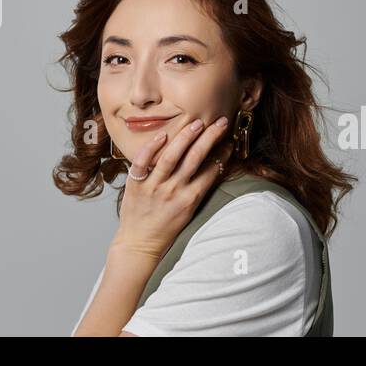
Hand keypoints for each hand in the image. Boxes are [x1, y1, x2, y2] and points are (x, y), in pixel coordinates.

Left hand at [111, 115, 232, 261]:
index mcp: (190, 199)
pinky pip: (142, 162)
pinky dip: (151, 148)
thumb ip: (198, 188)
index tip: (229, 141)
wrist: (140, 243)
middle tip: (221, 122)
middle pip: (195, 158)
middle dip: (210, 138)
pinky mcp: (136, 184)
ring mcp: (154, 187)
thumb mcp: (189, 211)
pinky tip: (162, 135)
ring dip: (185, 138)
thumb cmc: (167, 227)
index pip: (211, 171)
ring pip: (171, 157)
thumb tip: (213, 166)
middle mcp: (174, 191)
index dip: (222, 154)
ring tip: (197, 123)